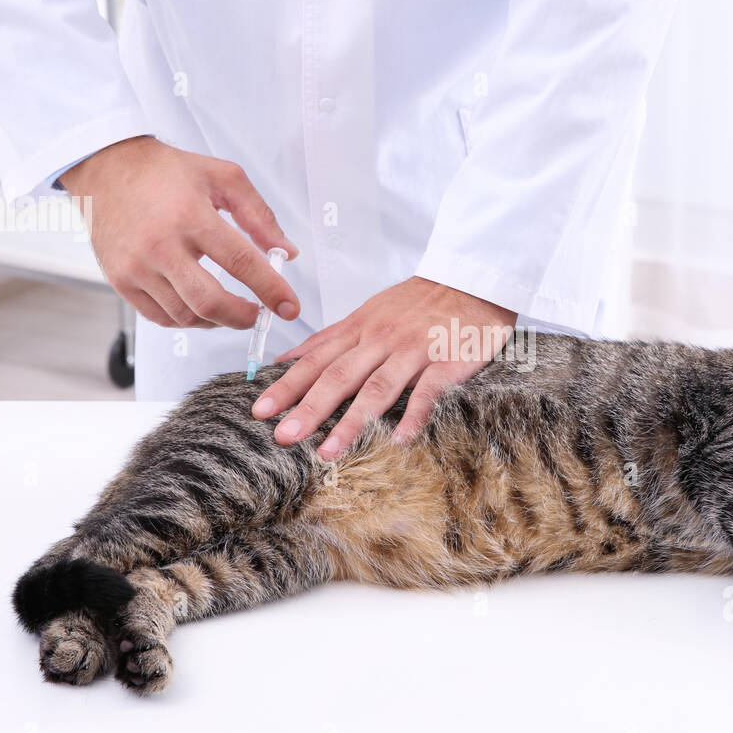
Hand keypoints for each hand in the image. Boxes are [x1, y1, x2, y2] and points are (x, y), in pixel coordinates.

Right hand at [61, 136, 299, 328]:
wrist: (108, 168)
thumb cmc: (166, 172)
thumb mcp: (223, 176)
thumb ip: (259, 215)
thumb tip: (286, 253)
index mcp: (191, 215)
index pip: (241, 262)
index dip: (271, 290)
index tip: (289, 306)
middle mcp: (160, 245)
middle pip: (210, 302)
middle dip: (244, 317)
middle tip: (260, 314)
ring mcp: (136, 267)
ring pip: (186, 316)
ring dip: (218, 321)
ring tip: (232, 309)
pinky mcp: (120, 281)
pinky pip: (161, 317)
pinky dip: (188, 319)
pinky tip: (201, 306)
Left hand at [252, 277, 516, 458]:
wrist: (472, 281)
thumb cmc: (418, 302)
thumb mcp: (368, 312)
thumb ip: (330, 339)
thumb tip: (286, 360)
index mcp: (360, 329)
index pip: (315, 360)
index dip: (287, 385)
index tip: (260, 410)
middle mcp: (381, 340)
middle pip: (339, 376)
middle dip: (308, 407)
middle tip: (283, 436)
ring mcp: (414, 351)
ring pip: (378, 387)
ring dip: (351, 421)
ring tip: (328, 451)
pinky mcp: (447, 361)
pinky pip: (428, 391)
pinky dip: (414, 415)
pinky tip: (398, 440)